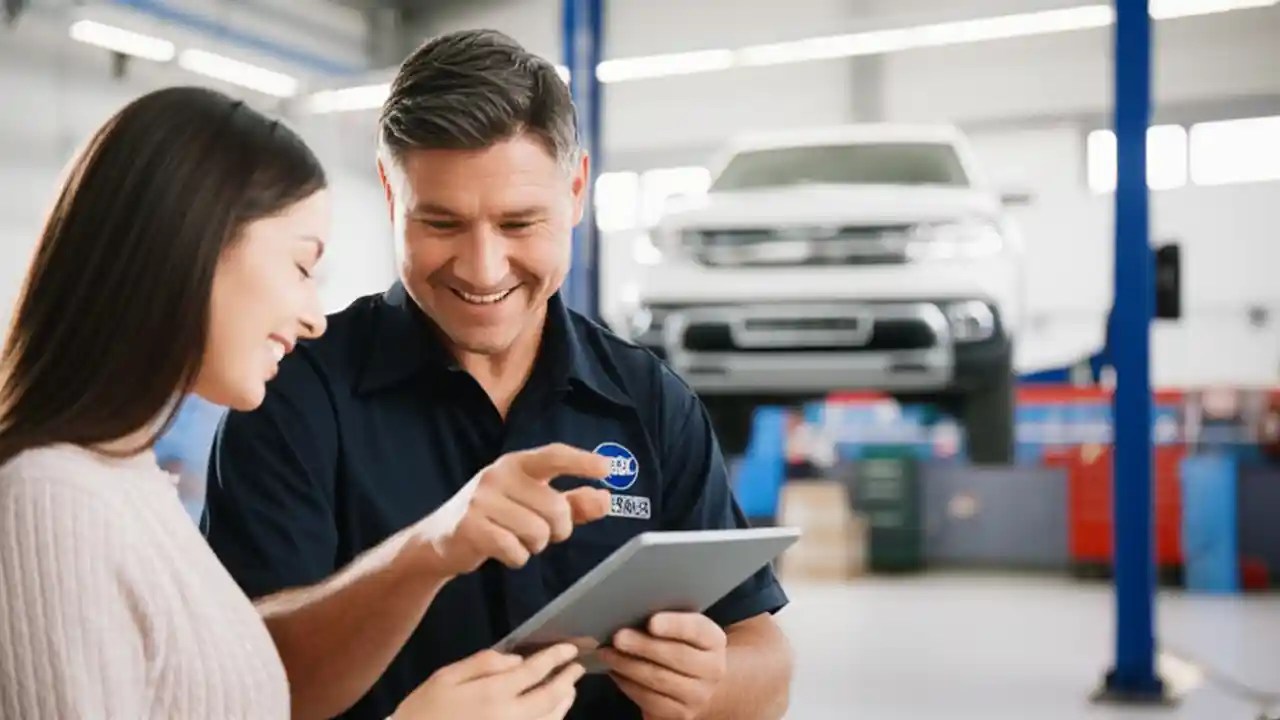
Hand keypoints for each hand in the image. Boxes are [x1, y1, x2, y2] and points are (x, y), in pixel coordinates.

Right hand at [394, 644, 583, 719]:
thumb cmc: (424, 711)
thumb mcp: (445, 677)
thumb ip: (483, 663)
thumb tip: (516, 660)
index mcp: (492, 694)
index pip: (536, 670)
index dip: (556, 657)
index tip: (570, 649)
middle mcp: (510, 718)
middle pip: (551, 697)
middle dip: (567, 680)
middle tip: (576, 668)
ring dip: (564, 702)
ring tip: (568, 689)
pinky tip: (551, 714)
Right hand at [413, 443, 611, 576]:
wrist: (438, 540)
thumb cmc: (495, 518)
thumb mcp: (532, 504)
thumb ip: (572, 503)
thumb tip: (606, 500)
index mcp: (516, 463)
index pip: (553, 456)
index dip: (581, 461)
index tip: (607, 468)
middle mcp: (498, 475)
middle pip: (555, 508)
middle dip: (558, 530)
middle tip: (543, 534)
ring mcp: (481, 500)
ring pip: (537, 532)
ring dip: (535, 546)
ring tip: (517, 540)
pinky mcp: (469, 527)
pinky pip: (514, 550)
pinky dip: (516, 558)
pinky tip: (503, 551)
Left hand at [599, 612, 727, 719]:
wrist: (699, 681)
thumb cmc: (682, 646)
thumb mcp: (683, 628)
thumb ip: (665, 621)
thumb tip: (632, 614)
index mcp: (714, 640)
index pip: (696, 630)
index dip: (674, 625)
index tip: (652, 622)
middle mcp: (713, 670)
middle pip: (677, 657)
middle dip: (643, 646)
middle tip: (618, 637)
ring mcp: (698, 696)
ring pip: (660, 680)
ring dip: (628, 666)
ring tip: (607, 654)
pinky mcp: (680, 715)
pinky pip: (650, 701)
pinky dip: (628, 685)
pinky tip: (615, 672)